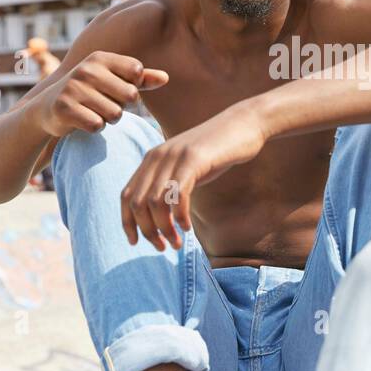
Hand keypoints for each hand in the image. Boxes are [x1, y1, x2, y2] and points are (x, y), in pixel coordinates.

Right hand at [32, 52, 166, 138]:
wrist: (47, 109)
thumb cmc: (89, 94)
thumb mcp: (113, 82)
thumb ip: (140, 79)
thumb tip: (166, 78)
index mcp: (99, 58)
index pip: (137, 71)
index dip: (133, 86)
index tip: (117, 88)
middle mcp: (86, 69)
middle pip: (130, 96)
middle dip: (121, 106)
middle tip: (103, 104)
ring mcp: (73, 88)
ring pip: (115, 114)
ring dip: (108, 119)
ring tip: (93, 112)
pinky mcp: (64, 108)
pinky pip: (97, 125)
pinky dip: (94, 127)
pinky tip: (82, 120)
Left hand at [121, 109, 267, 250]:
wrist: (243, 124)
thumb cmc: (216, 152)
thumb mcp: (186, 167)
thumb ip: (169, 184)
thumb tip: (158, 215)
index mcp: (151, 159)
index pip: (126, 195)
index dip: (128, 222)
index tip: (135, 242)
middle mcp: (157, 156)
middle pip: (138, 203)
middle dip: (148, 231)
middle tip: (164, 247)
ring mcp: (175, 156)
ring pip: (155, 202)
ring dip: (164, 229)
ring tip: (176, 243)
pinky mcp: (194, 159)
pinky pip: (177, 194)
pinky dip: (179, 216)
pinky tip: (187, 227)